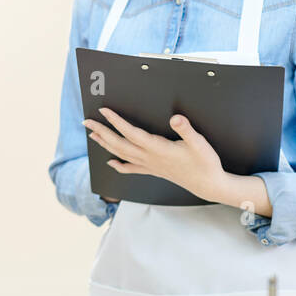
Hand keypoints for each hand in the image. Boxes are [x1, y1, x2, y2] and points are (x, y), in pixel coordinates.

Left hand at [83, 108, 227, 202]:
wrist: (209, 185)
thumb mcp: (199, 143)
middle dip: (101, 131)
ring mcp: (150, 166)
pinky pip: (131, 168)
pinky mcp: (154, 171)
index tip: (104, 111)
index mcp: (158, 148)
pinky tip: (110, 163)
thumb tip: (175, 118)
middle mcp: (149, 158)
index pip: (131, 132)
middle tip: (86, 121)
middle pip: (119, 143)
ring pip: (121, 154)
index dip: (116, 121)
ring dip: (105, 144)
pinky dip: (119, 165)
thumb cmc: (205, 163)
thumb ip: (186, 130)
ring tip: (92, 135)